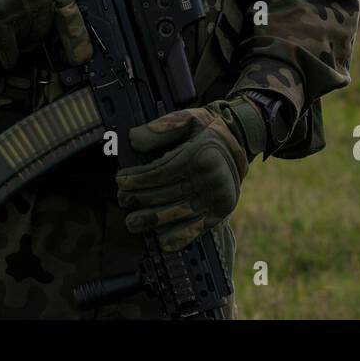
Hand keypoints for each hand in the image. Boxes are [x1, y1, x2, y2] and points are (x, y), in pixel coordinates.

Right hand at [0, 0, 91, 68]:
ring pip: (25, 37)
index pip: (69, 16)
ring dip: (21, 41)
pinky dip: (8, 54)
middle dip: (38, 36)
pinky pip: (6, 43)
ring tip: (14, 30)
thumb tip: (61, 36)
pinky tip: (10, 61)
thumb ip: (52, 0)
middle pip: (44, 30)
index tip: (80, 58)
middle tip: (29, 33)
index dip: (76, 40)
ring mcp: (15, 4)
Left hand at [115, 102, 249, 251]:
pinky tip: (161, 242)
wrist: (239, 141)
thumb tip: (132, 140)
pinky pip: (198, 228)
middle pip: (166, 194)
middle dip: (139, 199)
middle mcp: (209, 179)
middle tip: (122, 201)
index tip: (120, 181)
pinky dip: (179, 237)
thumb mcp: (185, 118)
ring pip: (177, 214)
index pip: (161, 172)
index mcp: (200, 155)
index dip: (138, 179)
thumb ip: (160, 129)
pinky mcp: (221, 211)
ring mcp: (216, 198)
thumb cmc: (205, 129)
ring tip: (132, 222)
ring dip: (152, 220)